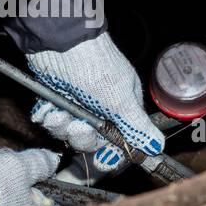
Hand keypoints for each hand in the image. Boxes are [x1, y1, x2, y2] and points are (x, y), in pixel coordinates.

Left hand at [26, 32, 165, 172]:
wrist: (58, 44)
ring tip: (59, 111)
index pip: (121, 140)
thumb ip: (137, 127)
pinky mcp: (55, 97)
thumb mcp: (120, 101)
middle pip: (91, 139)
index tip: (101, 162)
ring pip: (68, 131)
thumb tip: (158, 146)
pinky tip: (48, 107)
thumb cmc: (95, 67)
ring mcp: (76, 101)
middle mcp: (100, 106)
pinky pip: (50, 120)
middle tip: (76, 125)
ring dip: (62, 125)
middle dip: (82, 136)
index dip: (111, 153)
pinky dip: (47, 116)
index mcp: (122, 105)